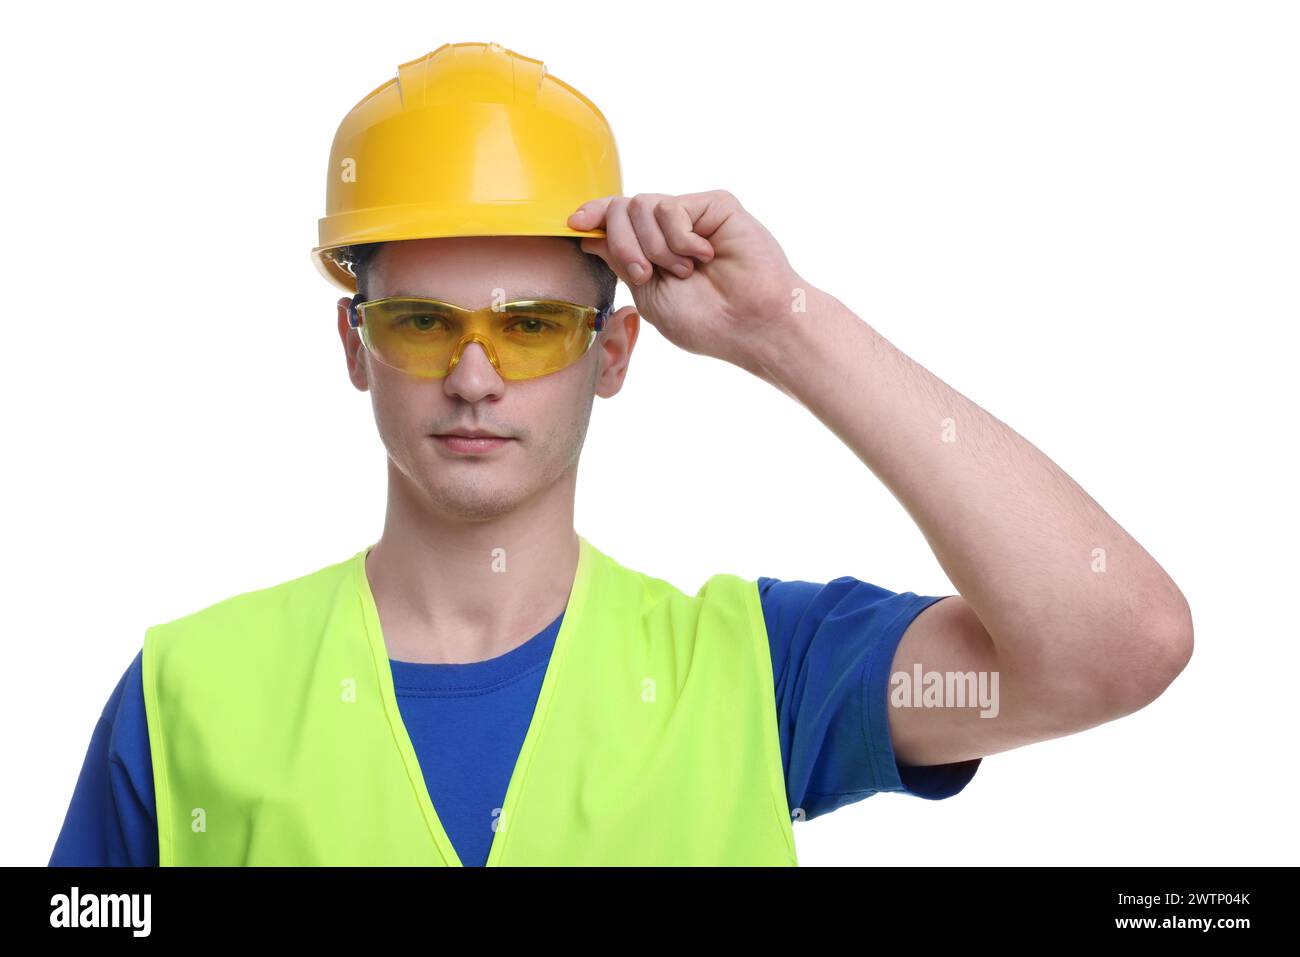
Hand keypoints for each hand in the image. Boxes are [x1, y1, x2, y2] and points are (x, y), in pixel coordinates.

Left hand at [567, 190, 805, 373]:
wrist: (751, 324)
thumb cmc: (707, 322)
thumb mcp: (649, 295)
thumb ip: (621, 260)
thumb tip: (589, 233)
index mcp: (654, 251)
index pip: (615, 220)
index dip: (593, 216)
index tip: (574, 223)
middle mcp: (672, 229)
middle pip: (622, 208)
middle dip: (623, 243)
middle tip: (646, 272)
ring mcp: (694, 214)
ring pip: (641, 205)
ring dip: (655, 247)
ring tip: (684, 271)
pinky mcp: (715, 205)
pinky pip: (671, 208)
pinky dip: (679, 240)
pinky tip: (703, 257)